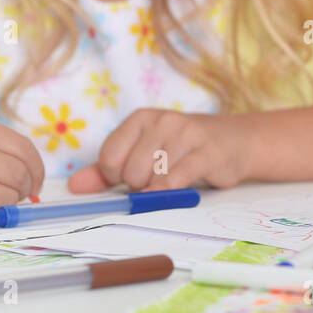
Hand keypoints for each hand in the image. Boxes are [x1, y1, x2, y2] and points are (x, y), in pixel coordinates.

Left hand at [67, 108, 251, 193]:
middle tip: (156, 180)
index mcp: (142, 118)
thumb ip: (108, 170)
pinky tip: (169, 194)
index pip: (109, 157)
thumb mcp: (145, 152)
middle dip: (138, 185)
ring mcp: (187, 135)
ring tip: (171, 180)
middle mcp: (163, 121)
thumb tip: (75, 186)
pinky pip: (176, 179)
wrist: (237, 141)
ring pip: (152, 177)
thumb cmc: (186, 149)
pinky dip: (167, 192)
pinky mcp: (207, 153)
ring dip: (157, 190)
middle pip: (130, 171)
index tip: (130, 177)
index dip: (115, 177)